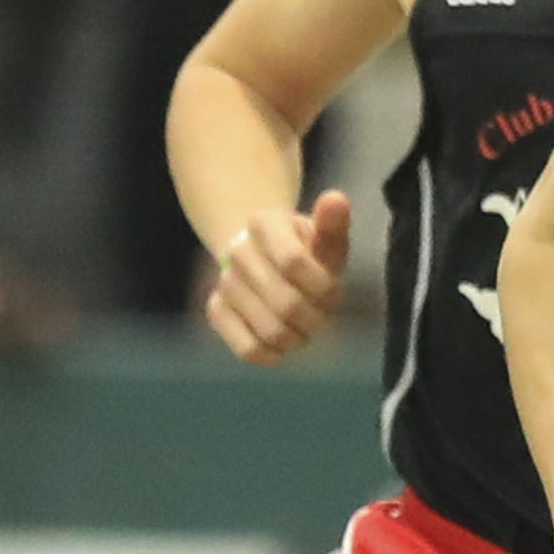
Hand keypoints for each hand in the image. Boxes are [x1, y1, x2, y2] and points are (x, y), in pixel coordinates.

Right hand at [204, 192, 351, 362]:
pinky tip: (283, 346)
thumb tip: (336, 199)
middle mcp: (237, 251)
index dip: (325, 289)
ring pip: (271, 331)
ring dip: (299, 338)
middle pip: (287, 305)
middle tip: (322, 316)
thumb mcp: (323, 237)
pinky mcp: (216, 311)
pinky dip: (272, 354)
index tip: (335, 294)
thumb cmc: (305, 249)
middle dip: (316, 319)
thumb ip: (333, 225)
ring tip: (304, 328)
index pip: (295, 263)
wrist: (264, 257)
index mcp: (264, 223)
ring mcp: (224, 282)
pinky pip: (247, 349)